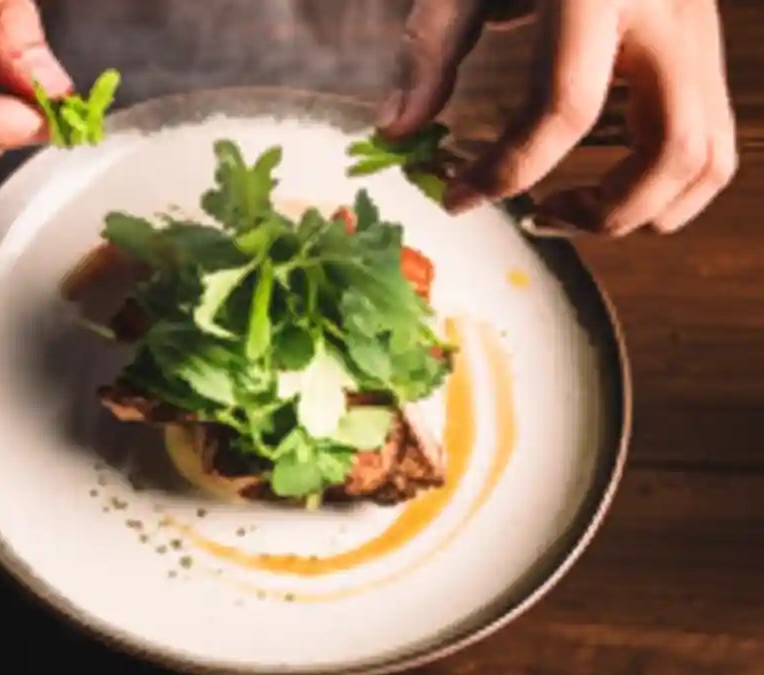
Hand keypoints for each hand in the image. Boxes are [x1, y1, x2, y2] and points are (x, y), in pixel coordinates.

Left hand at [379, 0, 736, 234]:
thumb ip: (430, 49)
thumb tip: (397, 133)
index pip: (566, 106)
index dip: (506, 171)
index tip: (456, 200)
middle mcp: (669, 14)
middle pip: (673, 149)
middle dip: (604, 211)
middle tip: (534, 218)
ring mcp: (700, 30)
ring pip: (709, 158)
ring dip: (644, 210)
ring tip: (569, 211)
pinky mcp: (705, 46)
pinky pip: (714, 139)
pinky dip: (666, 185)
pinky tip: (605, 183)